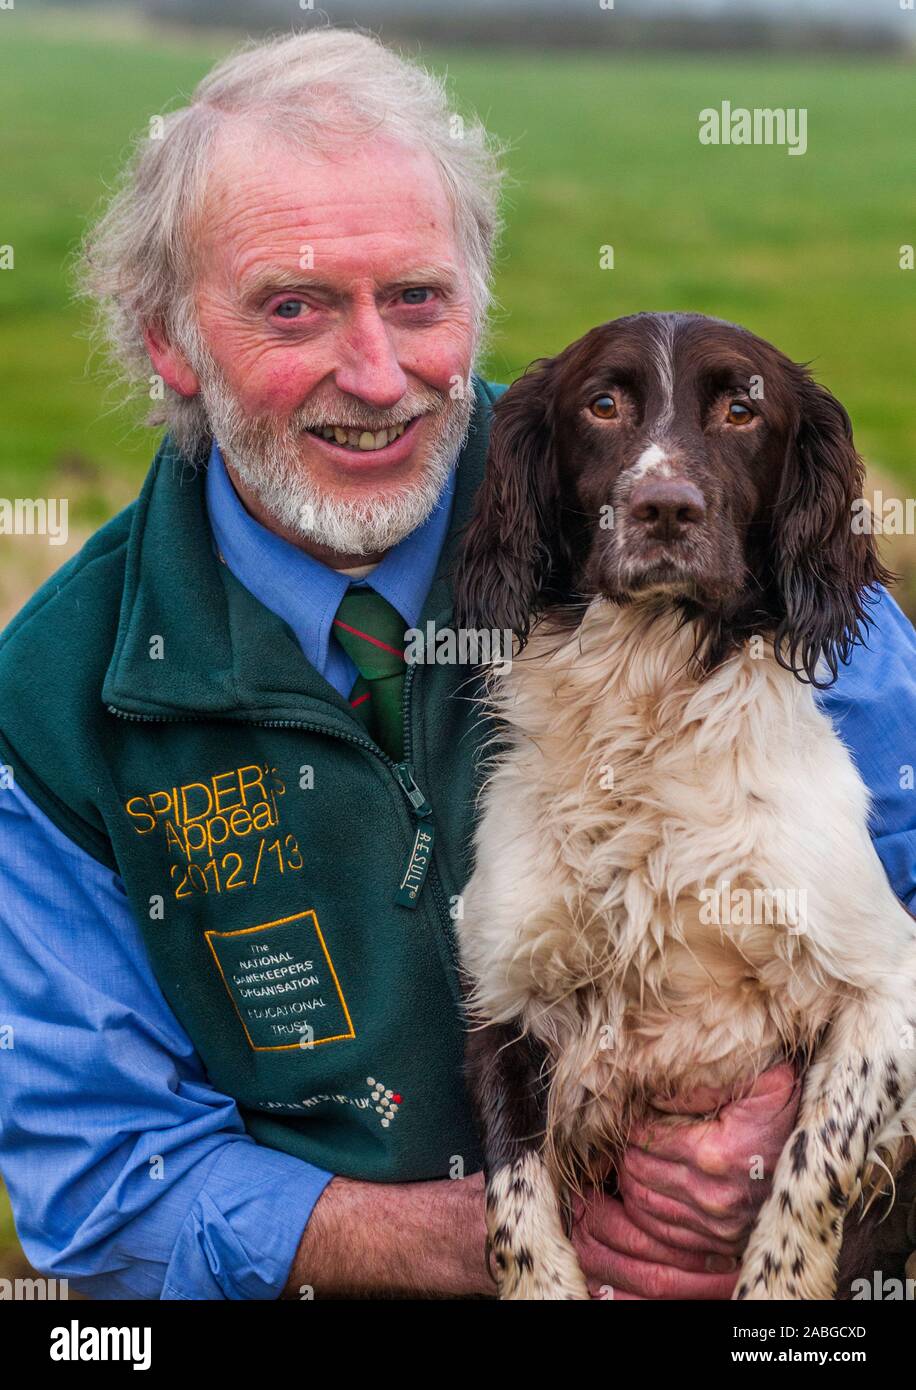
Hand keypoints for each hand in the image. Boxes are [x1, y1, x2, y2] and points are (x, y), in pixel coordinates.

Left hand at [572, 1063, 800, 1298]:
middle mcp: (712, 1195)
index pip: (645, 1137)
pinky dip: (644, 1212)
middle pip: (638, 1171)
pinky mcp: (720, 1242)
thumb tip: (656, 1093)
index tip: (635, 1113)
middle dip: (628, 1150)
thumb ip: (705, 1082)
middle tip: (629, 1135)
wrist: (826, 1158)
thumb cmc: (787, 1112)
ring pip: (642, 1203)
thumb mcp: (761, 1080)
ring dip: (629, 1180)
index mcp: (715, 1153)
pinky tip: (645, 1189)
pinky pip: (661, 1232)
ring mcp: (716, 1224)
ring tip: (632, 1158)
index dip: (634, 1122)